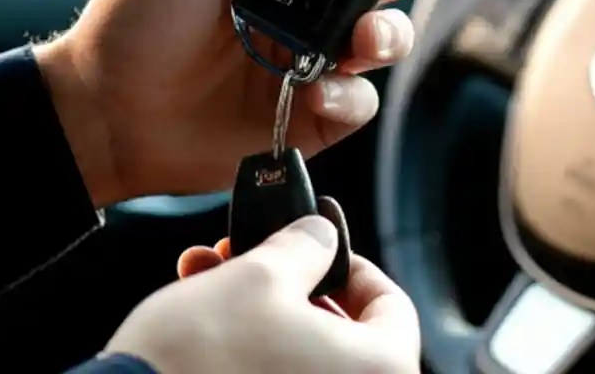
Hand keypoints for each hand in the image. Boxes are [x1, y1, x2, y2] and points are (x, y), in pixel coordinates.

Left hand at [36, 0, 460, 204]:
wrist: (104, 110)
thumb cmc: (135, 20)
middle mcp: (307, 9)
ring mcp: (312, 65)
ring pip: (385, 40)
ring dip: (389, 32)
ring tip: (360, 38)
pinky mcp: (310, 118)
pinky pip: (357, 104)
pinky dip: (347, 96)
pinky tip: (314, 90)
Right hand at [103, 216, 419, 372]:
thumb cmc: (202, 357)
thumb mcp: (259, 275)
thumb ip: (305, 245)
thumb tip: (320, 235)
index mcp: (380, 369)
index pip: (393, 306)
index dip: (353, 265)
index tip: (319, 248)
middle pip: (340, 332)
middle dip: (288, 284)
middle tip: (250, 256)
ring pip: (298, 354)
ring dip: (257, 310)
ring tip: (209, 275)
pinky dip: (246, 349)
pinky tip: (201, 315)